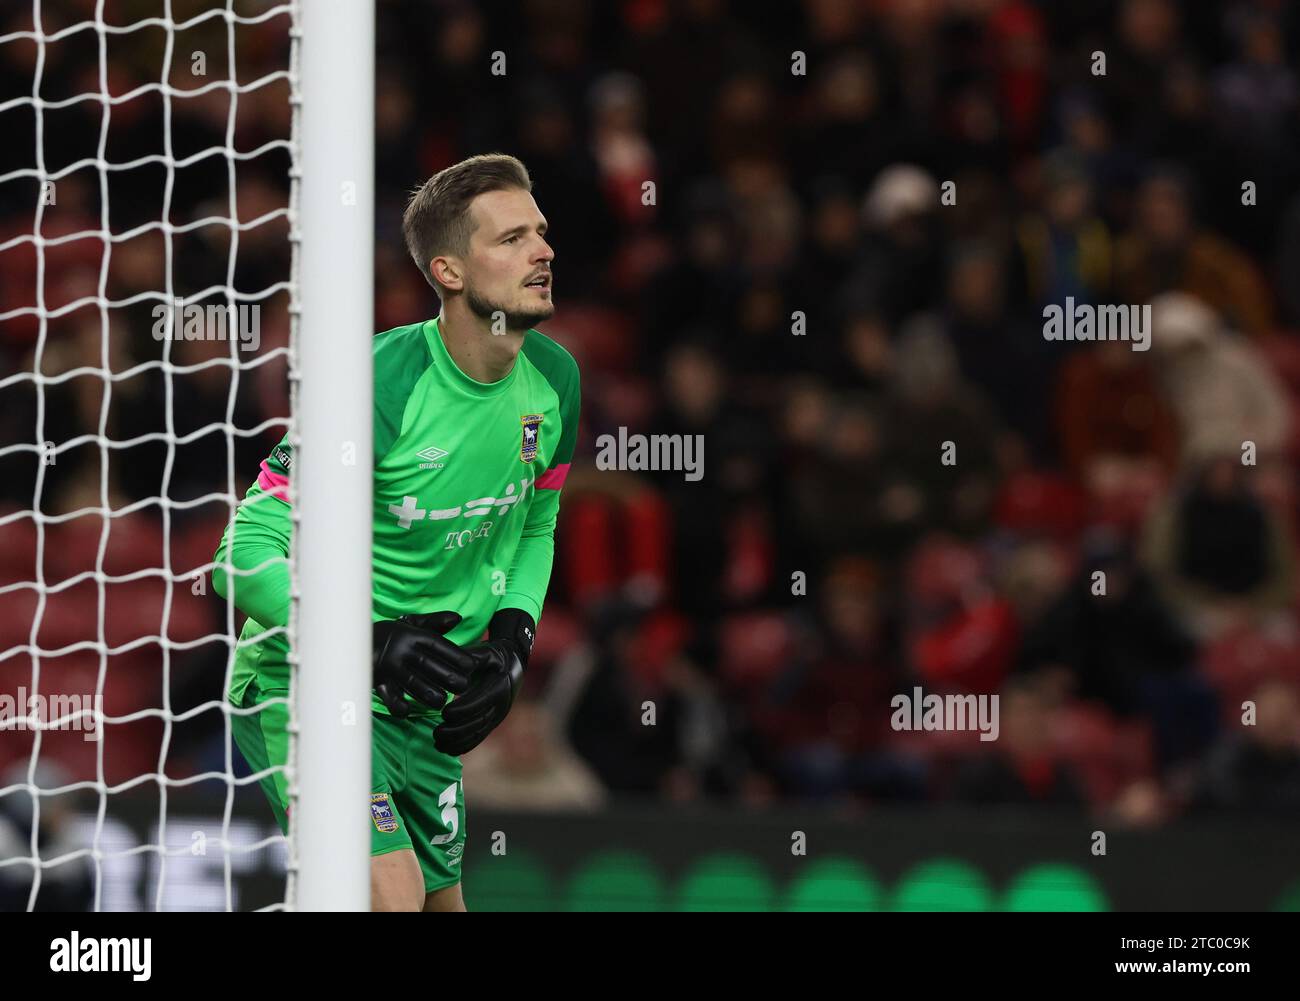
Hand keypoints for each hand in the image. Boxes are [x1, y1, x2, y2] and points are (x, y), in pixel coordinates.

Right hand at [373, 611, 475, 717]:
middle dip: (449, 678)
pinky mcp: (376, 680)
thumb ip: (434, 622)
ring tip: (442, 702)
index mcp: (411, 635)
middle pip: (429, 665)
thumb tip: (458, 618)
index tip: (471, 665)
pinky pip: (388, 696)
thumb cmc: (389, 634)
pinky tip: (409, 711)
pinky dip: (398, 705)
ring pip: (413, 683)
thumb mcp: (410, 624)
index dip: (456, 655)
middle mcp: (401, 649)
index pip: (438, 645)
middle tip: (463, 687)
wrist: (350, 639)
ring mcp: (388, 666)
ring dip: (430, 694)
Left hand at [432, 609, 533, 755]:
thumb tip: (460, 665)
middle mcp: (501, 705)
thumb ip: (473, 657)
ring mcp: (498, 716)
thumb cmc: (495, 657)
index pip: (480, 702)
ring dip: (457, 741)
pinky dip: (463, 746)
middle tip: (436, 732)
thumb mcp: (487, 652)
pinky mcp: (494, 723)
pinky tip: (447, 749)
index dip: (463, 710)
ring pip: (478, 733)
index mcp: (499, 686)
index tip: (444, 712)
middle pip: (479, 722)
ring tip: (437, 742)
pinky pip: (479, 738)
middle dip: (456, 730)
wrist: (514, 666)